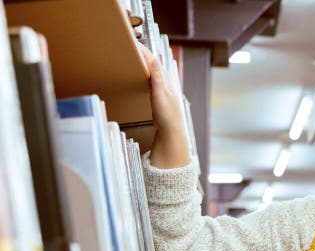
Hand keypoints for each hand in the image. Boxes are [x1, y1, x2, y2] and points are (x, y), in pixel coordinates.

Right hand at [139, 44, 191, 168]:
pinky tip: (139, 74)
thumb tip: (155, 59)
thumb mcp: (161, 95)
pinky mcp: (158, 95)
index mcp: (165, 78)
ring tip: (131, 55)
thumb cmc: (167, 115)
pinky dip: (143, 72)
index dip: (141, 49)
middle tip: (128, 44)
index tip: (130, 40)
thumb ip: (158, 77)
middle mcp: (165, 81)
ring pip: (151, 69)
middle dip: (141, 52)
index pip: (151, 58)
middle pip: (151, 62)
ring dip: (142, 62)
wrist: (171, 132)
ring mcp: (162, 88)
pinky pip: (149, 78)